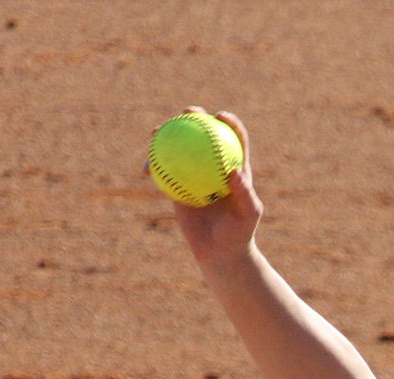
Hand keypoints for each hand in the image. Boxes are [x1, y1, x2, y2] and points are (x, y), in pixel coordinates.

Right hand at [152, 107, 261, 263]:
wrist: (220, 251)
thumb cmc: (239, 232)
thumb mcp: (248, 213)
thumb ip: (245, 192)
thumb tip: (235, 171)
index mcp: (234, 166)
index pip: (234, 137)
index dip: (229, 121)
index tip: (220, 115)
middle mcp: (214, 166)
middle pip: (203, 134)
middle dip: (194, 116)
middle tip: (187, 113)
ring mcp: (194, 175)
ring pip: (179, 149)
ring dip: (166, 135)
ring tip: (155, 132)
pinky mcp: (178, 187)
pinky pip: (164, 173)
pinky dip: (154, 168)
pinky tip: (145, 169)